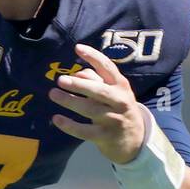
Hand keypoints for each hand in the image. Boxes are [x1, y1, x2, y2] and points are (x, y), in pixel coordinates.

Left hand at [48, 43, 148, 165]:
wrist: (136, 140)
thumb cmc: (118, 110)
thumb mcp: (114, 93)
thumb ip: (97, 81)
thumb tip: (76, 74)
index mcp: (121, 86)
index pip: (108, 67)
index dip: (93, 57)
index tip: (77, 48)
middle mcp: (119, 101)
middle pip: (98, 90)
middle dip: (79, 85)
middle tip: (60, 80)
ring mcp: (114, 120)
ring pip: (89, 110)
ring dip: (69, 101)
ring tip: (53, 94)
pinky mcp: (106, 137)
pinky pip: (85, 131)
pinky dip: (69, 126)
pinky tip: (56, 119)